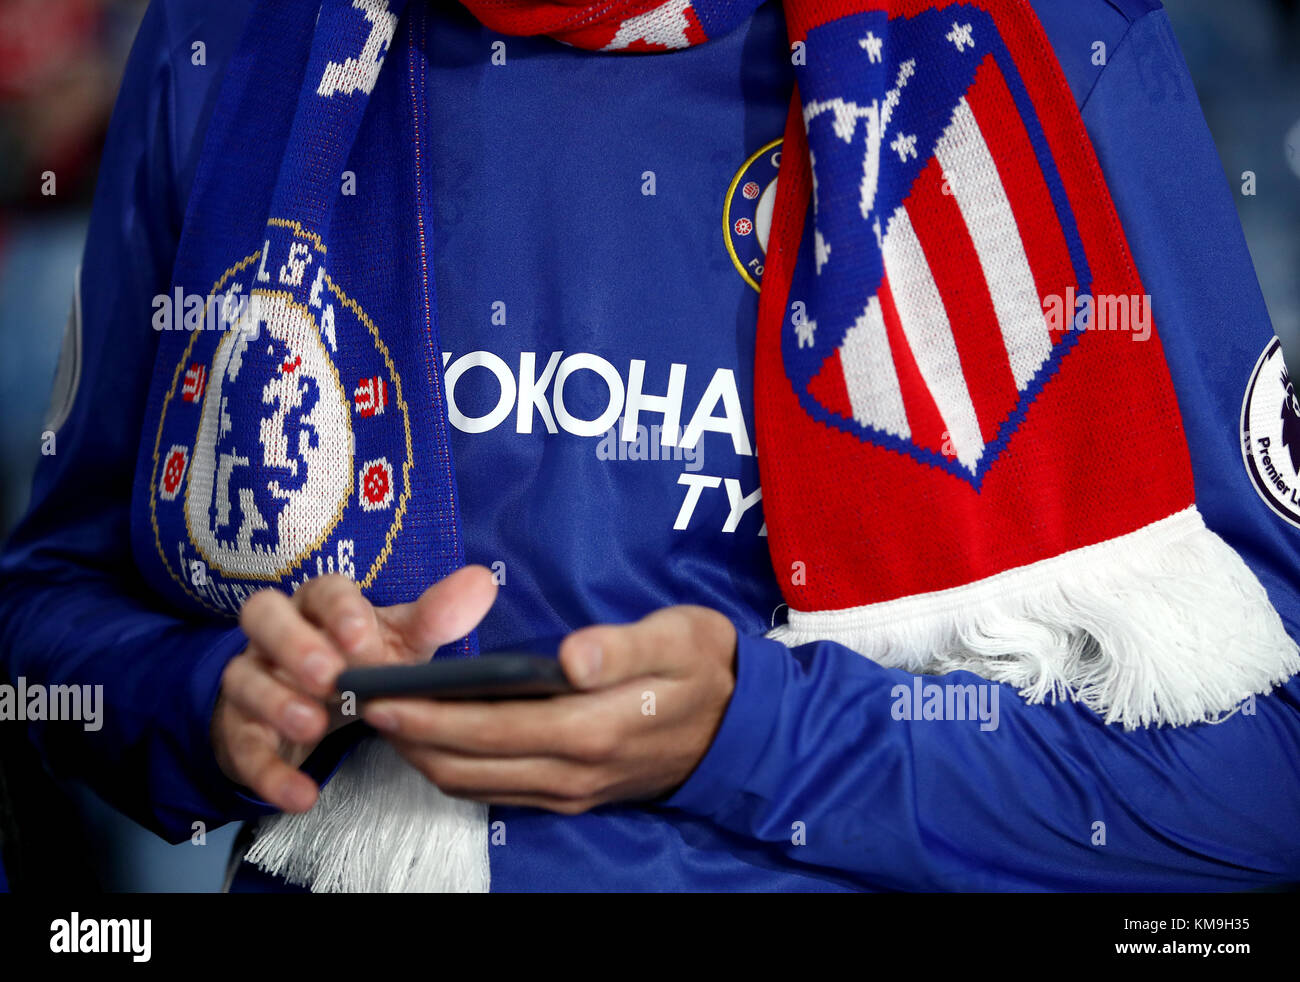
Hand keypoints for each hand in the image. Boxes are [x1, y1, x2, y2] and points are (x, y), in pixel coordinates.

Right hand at [212, 565, 497, 812]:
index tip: (363, 637)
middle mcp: (279, 631)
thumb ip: (438, 617)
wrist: (313, 706)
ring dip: (276, 701)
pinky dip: (270, 772)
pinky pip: (244, 745)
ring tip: (312, 725)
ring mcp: (254, 676)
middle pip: (263, 615)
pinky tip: (300, 794)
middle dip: (293, 644)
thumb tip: (482, 582)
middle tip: (329, 676)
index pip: (322, 590)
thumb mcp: (403, 641)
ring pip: (243, 678)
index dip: (339, 610)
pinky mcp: (242, 727)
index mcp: (321, 602)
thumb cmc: (364, 660)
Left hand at [362, 605, 737, 813]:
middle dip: (408, 737)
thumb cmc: (703, 666)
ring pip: (476, 784)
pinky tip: (434, 743)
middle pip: (469, 763)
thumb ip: (623, 646)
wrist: (738, 726)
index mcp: (593, 727)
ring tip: (386, 720)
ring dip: (424, 757)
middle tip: (360, 703)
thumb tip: (570, 654)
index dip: (428, 715)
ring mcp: (571, 790)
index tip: (380, 693)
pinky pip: (498, 791)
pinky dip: (456, 770)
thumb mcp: (678, 638)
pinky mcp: (571, 796)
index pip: (490, 727)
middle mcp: (573, 770)